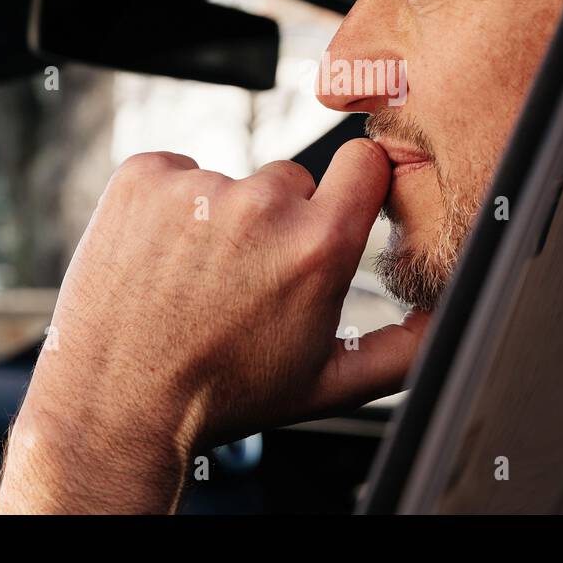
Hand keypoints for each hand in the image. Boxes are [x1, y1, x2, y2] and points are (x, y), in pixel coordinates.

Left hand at [0, 138, 431, 513]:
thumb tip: (444, 320)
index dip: (354, 184)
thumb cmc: (222, 393)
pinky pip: (176, 170)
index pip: (364, 161)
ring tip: (193, 277)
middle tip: (245, 276)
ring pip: (230, 180)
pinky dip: (170, 204)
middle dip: (277, 220)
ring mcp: (196, 186)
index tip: (335, 206)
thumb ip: (403, 348)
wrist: (117, 402)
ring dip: (218, 216)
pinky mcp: (143, 177)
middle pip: (290, 179)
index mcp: (316, 247)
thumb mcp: (327, 383)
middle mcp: (260, 206)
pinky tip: (162, 257)